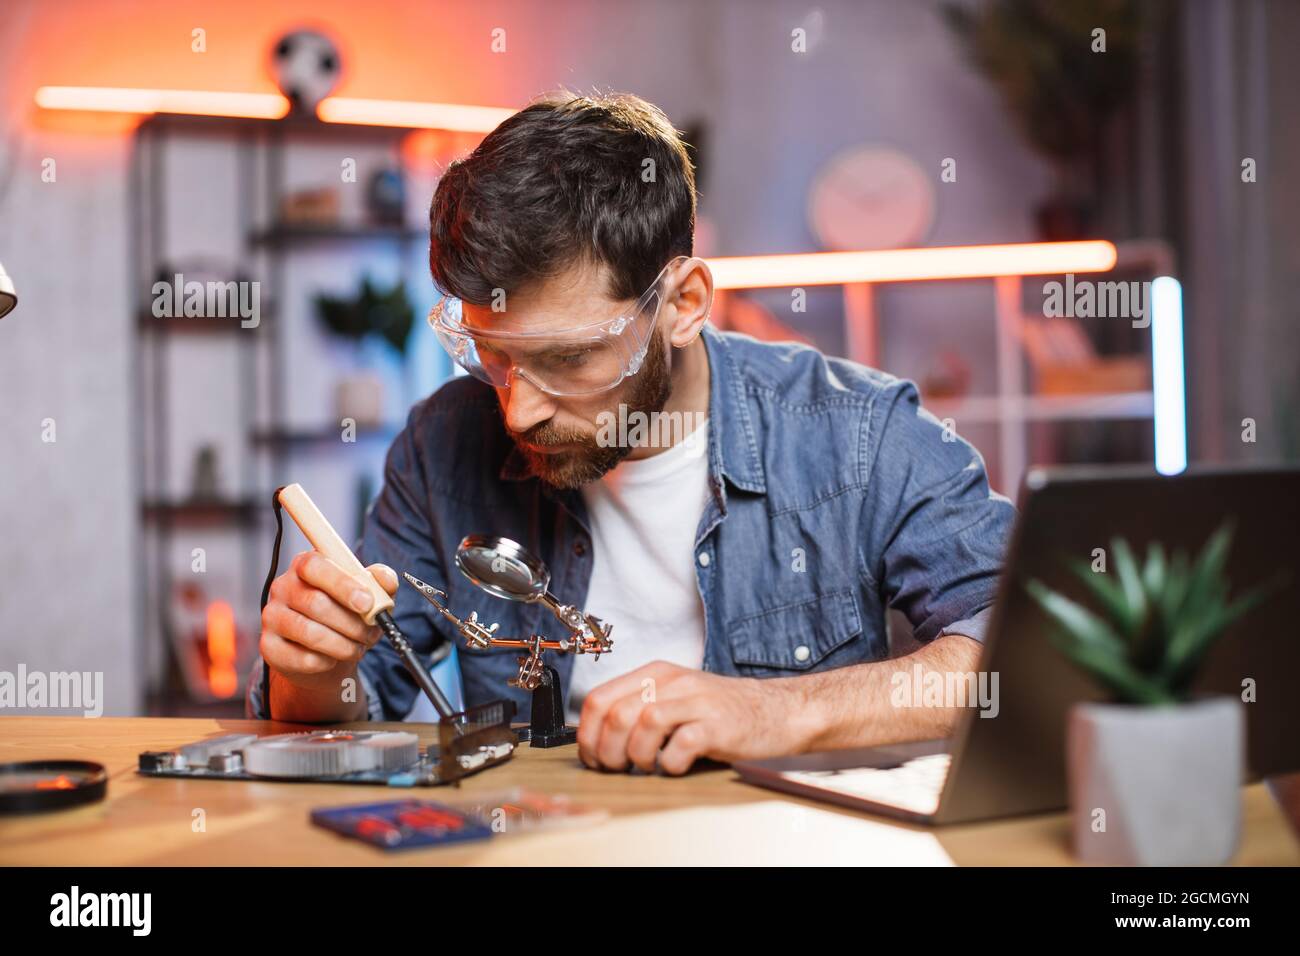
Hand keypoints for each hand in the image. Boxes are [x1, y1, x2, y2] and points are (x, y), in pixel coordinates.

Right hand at [260, 550, 397, 696]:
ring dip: (343, 644)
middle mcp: (283, 587)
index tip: (367, 603)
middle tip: (370, 632)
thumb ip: (380, 582)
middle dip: (352, 622)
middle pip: (315, 603)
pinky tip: (334, 658)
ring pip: (309, 632)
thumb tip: (385, 579)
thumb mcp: (370, 595)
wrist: (328, 654)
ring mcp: (271, 616)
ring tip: (357, 647)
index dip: (342, 584)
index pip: (315, 566)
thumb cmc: (348, 615)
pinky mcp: (269, 646)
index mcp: (306, 565)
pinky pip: (302, 658)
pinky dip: (327, 661)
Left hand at [576, 661, 817, 774]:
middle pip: (616, 713)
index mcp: (655, 674)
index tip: (593, 757)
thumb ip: (638, 707)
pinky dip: (669, 764)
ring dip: (635, 756)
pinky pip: (680, 745)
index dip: (587, 734)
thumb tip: (595, 738)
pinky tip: (674, 767)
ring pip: (643, 724)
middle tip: (618, 768)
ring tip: (645, 766)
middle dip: (607, 751)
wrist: (775, 710)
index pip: (599, 698)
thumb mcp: (674, 696)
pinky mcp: (718, 726)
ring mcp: (697, 702)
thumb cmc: (719, 711)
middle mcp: (673, 682)